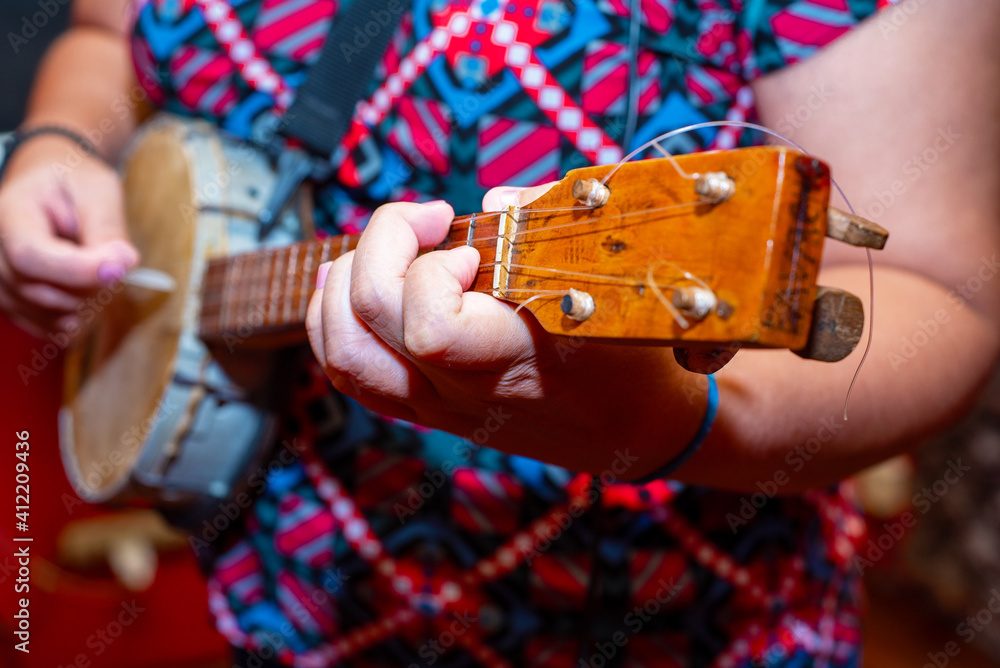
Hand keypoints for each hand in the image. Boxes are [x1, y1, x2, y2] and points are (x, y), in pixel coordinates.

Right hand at [0, 134, 138, 339]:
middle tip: (115, 255)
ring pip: (53, 316)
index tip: (120, 266)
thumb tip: (123, 263)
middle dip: (94, 283)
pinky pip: (54, 329)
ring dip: (91, 301)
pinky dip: (81, 315)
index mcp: (8, 215)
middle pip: (45, 292)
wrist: (48, 186)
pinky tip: (86, 288)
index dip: (79, 270)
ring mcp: (0, 285)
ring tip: (96, 265)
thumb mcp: (97, 189)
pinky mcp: (15, 306)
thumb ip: (107, 227)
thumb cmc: (71, 183)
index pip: (31, 256)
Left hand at [306, 187, 711, 477]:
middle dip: (381, 245)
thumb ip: (551, 231)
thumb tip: (493, 201)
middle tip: (429, 220)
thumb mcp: (613, 288)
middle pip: (368, 321)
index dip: (432, 271)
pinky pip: (351, 375)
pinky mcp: (427, 413)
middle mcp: (465, 392)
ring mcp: (439, 408)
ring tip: (379, 246)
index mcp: (514, 362)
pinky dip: (333, 322)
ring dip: (343, 283)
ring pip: (343, 354)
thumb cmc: (630, 357)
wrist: (637, 431)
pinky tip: (349, 285)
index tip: (471, 246)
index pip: (427, 328)